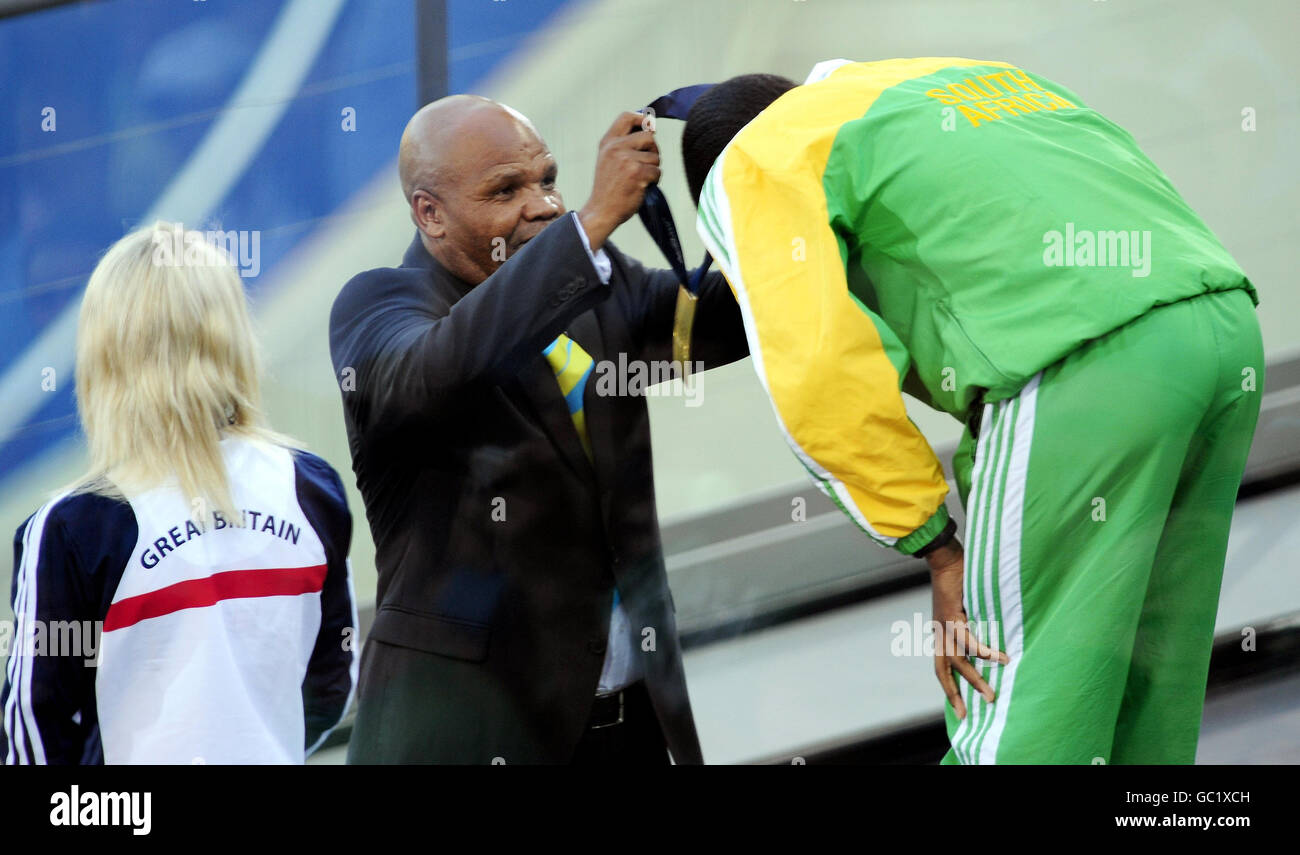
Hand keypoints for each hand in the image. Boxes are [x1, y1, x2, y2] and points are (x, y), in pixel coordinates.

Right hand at [578, 111, 660, 250]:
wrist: (602, 210)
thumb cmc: (609, 188)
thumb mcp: (608, 159)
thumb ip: (623, 144)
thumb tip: (650, 129)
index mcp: (607, 142)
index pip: (626, 117)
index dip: (642, 119)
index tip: (649, 126)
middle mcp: (616, 147)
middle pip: (649, 137)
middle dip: (653, 151)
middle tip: (646, 164)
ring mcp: (626, 159)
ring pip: (655, 157)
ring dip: (653, 169)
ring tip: (640, 179)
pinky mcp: (637, 172)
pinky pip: (657, 171)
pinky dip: (654, 180)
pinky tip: (642, 186)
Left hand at [927, 540, 1008, 718]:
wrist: (944, 559)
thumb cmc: (957, 581)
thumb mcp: (963, 609)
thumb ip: (971, 625)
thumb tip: (991, 639)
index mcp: (940, 634)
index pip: (941, 666)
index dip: (948, 687)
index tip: (959, 708)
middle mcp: (939, 634)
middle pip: (944, 670)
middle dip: (956, 694)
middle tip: (967, 715)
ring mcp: (944, 626)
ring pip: (958, 661)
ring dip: (975, 680)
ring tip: (991, 696)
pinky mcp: (953, 616)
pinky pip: (969, 640)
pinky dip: (984, 651)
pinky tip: (999, 660)